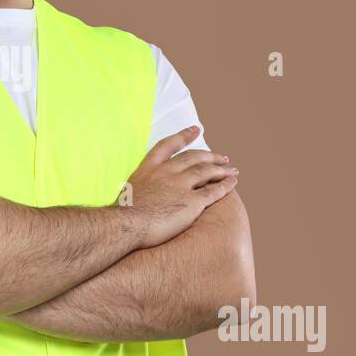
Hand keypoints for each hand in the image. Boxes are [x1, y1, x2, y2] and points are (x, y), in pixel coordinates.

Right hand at [122, 125, 237, 248]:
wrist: (126, 225)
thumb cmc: (123, 214)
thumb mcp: (129, 190)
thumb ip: (143, 186)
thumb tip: (145, 192)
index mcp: (149, 168)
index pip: (169, 145)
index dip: (184, 136)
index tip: (196, 130)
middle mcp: (166, 172)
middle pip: (193, 157)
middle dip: (210, 156)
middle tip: (222, 158)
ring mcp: (179, 185)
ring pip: (206, 172)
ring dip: (221, 169)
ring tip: (231, 170)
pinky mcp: (191, 202)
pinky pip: (213, 191)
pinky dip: (225, 185)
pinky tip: (232, 182)